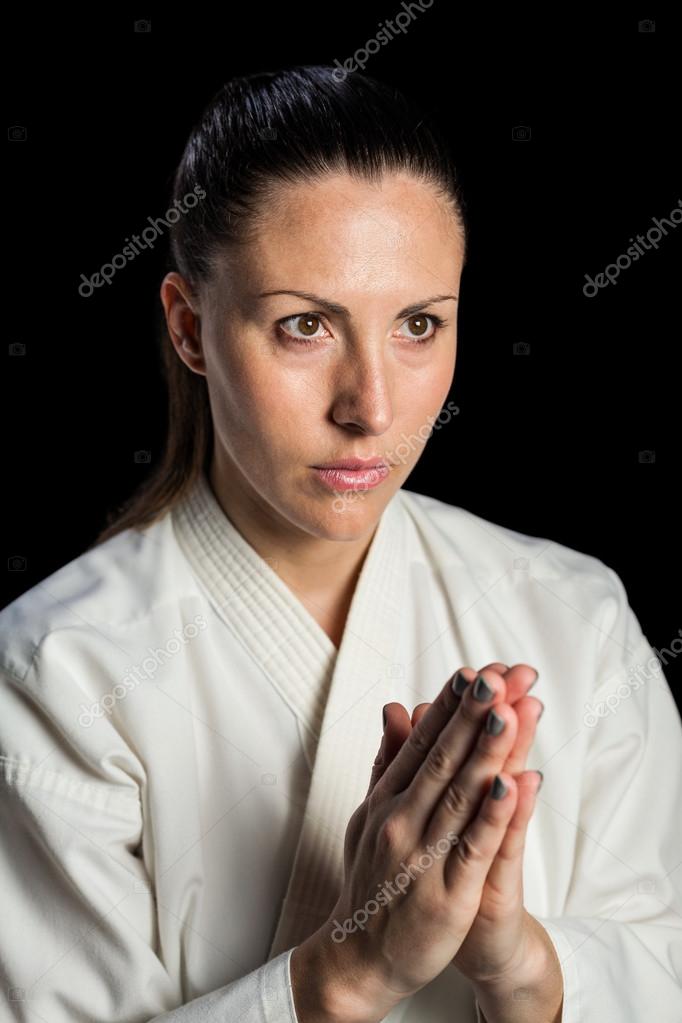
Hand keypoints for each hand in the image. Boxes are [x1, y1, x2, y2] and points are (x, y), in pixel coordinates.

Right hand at [295, 664, 537, 1022]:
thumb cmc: (372, 878)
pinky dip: (493, 814)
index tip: (474, 669)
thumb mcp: (371, 813)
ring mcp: (422, 856)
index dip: (450, 704)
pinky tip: (512, 782)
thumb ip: (389, 760)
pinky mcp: (447, 894)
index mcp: (387, 798)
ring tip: (508, 710)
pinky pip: (473, 848)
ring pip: (459, 794)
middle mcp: (400, 819)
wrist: (359, 956)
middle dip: (474, 713)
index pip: (422, 741)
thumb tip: (397, 706)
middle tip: (499, 675)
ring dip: (486, 750)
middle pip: (442, 758)